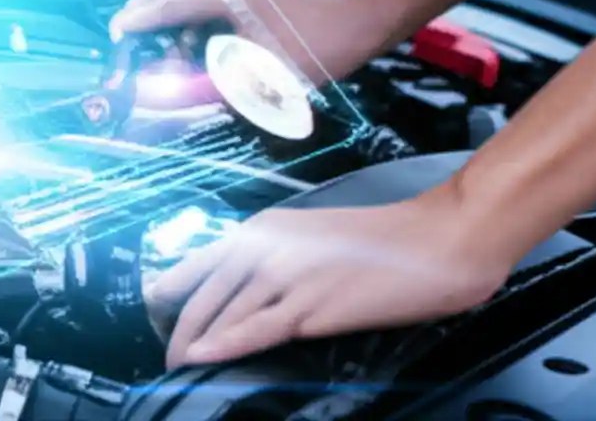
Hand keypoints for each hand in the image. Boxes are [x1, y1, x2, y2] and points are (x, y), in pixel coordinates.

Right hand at [109, 0, 393, 84]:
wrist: (363, 23)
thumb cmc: (317, 48)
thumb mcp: (265, 76)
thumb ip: (218, 85)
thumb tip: (182, 94)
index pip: (171, 3)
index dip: (140, 19)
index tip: (116, 32)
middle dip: (146, 7)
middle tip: (125, 31)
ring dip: (171, 15)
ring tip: (157, 46)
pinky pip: (210, 2)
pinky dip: (193, 20)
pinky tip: (194, 46)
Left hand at [144, 181, 510, 368]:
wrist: (435, 241)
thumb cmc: (385, 241)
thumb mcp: (314, 240)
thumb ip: (277, 260)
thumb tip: (249, 292)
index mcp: (265, 228)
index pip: (199, 262)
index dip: (173, 293)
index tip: (160, 313)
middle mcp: (267, 247)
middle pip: (202, 294)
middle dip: (178, 328)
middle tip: (168, 354)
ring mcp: (286, 276)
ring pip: (222, 316)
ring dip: (194, 343)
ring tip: (179, 367)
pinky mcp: (309, 307)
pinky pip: (253, 330)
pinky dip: (222, 345)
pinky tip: (202, 357)